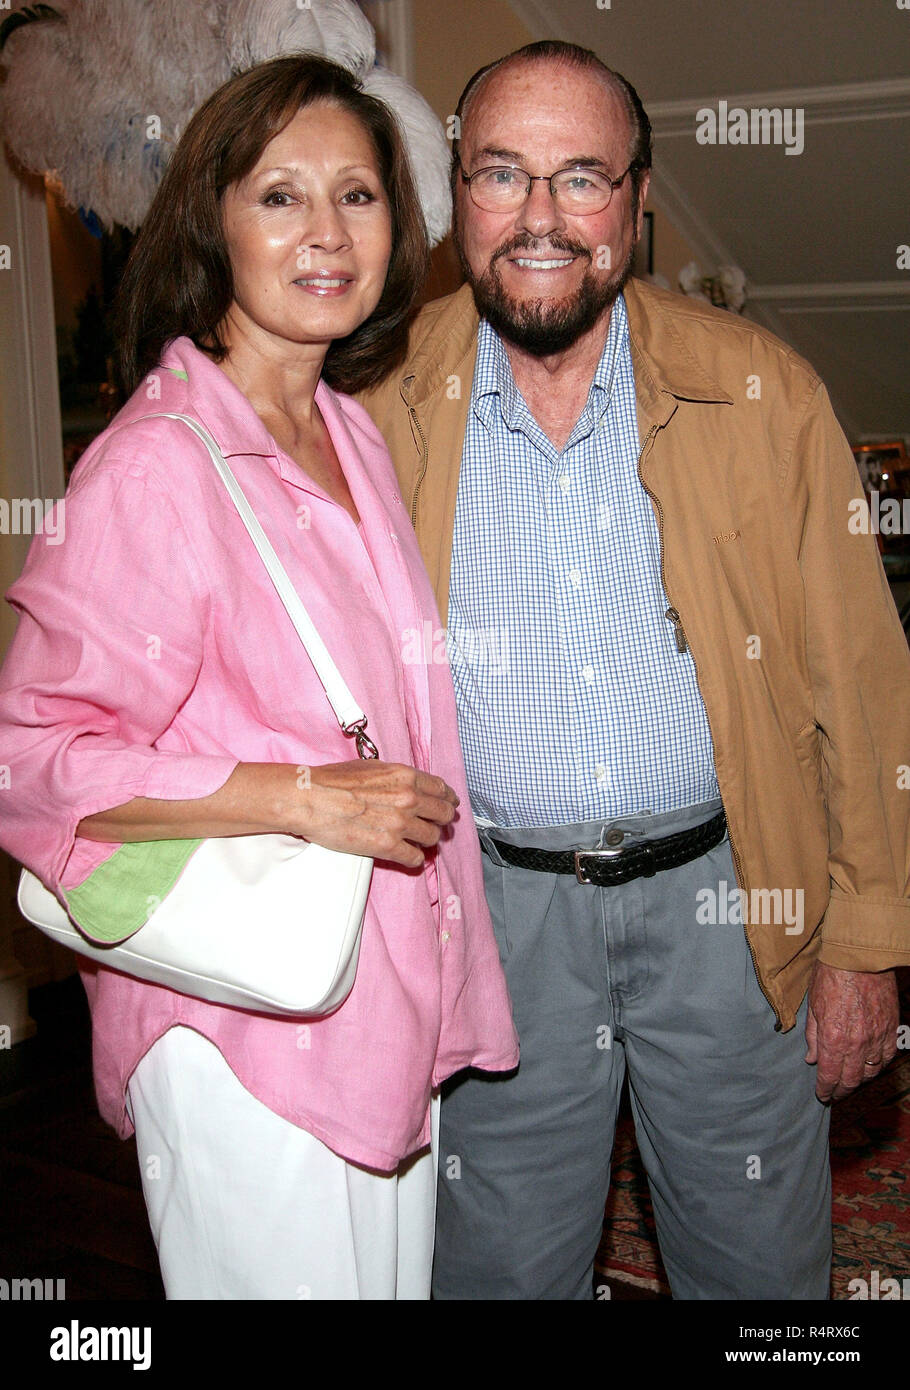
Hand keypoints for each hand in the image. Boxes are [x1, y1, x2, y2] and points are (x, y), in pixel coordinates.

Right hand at [294, 761, 458, 867]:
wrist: (311, 799)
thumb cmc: (332, 781)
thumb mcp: (370, 767)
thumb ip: (394, 776)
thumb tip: (403, 783)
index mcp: (405, 776)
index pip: (441, 789)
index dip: (447, 799)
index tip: (448, 804)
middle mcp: (408, 799)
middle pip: (444, 814)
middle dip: (443, 821)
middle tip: (437, 825)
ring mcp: (400, 824)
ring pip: (433, 837)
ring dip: (428, 840)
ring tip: (418, 841)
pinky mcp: (388, 847)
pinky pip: (415, 858)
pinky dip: (414, 859)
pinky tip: (408, 857)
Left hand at [805, 962, 898, 1101]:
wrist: (859, 957)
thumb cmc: (830, 976)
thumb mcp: (813, 1006)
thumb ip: (813, 1036)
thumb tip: (811, 1059)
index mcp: (833, 1039)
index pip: (829, 1076)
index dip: (826, 1090)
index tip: (822, 1095)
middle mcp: (857, 1043)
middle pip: (852, 1080)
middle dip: (842, 1090)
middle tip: (836, 1094)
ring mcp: (877, 1037)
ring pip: (871, 1071)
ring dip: (860, 1080)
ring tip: (851, 1081)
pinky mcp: (891, 1028)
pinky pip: (887, 1056)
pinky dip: (878, 1065)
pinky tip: (871, 1065)